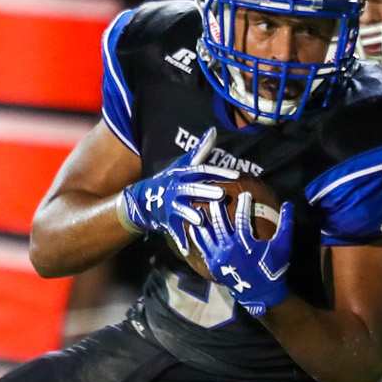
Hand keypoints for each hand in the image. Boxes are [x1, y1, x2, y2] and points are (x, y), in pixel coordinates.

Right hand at [117, 128, 230, 254]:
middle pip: (193, 189)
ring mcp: (171, 205)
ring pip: (183, 210)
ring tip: (201, 220)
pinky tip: (189, 250)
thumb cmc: (171, 179)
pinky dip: (181, 241)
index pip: (203, 171)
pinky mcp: (167, 220)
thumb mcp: (184, 164)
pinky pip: (175, 231)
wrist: (145, 197)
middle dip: (205, 192)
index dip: (219, 172)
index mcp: (183, 174)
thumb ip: (201, 151)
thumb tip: (213, 131)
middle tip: (221, 195)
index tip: (236, 175)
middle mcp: (177, 188)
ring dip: (191, 215)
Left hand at [197, 194, 293, 316]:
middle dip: (218, 207)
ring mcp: (218, 257)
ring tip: (201, 208)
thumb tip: (288, 204)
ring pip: (207, 234)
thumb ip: (286, 224)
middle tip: (216, 196)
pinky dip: (197, 237)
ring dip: (204, 220)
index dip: (244, 203)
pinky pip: (202, 247)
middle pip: (220, 223)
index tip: (245, 194)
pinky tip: (193, 227)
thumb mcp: (283, 246)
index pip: (242, 217)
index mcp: (245, 242)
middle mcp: (228, 248)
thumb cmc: (273, 268)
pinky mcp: (213, 264)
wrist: (261, 293)